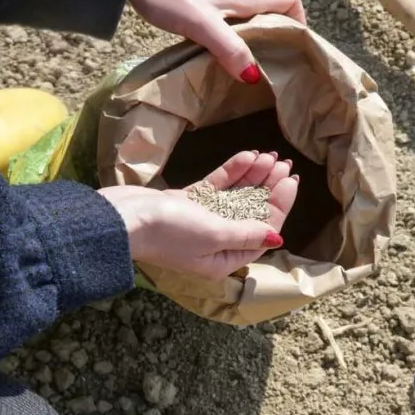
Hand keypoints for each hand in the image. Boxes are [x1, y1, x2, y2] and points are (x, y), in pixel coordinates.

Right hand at [100, 151, 298, 279]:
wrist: (123, 219)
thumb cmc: (169, 232)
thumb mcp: (214, 234)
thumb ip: (246, 233)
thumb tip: (277, 238)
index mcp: (223, 259)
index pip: (261, 233)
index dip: (279, 207)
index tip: (291, 181)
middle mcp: (214, 243)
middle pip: (250, 213)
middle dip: (268, 189)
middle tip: (284, 164)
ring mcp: (200, 221)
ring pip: (235, 197)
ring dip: (253, 177)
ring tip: (269, 155)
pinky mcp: (186, 203)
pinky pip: (215, 187)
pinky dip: (231, 172)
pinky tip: (247, 155)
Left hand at [128, 0, 305, 84]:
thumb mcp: (202, 25)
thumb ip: (229, 48)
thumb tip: (253, 76)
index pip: (290, 1)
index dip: (298, 23)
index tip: (293, 50)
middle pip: (273, 10)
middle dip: (278, 36)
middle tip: (271, 66)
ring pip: (252, 16)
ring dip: (255, 38)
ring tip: (248, 67)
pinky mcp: (204, 2)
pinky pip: (231, 20)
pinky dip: (234, 37)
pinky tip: (221, 55)